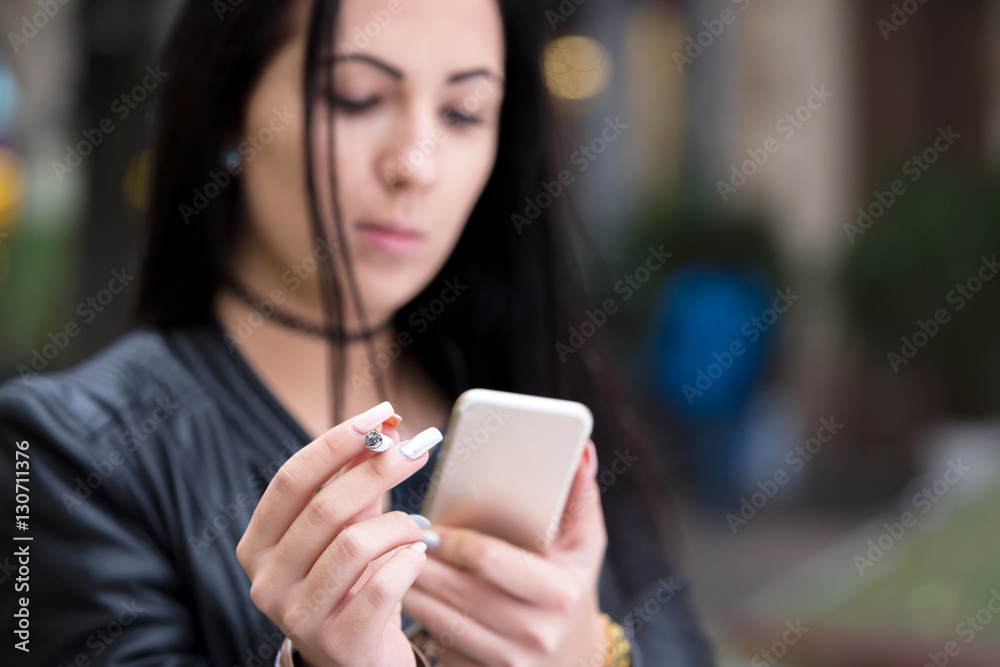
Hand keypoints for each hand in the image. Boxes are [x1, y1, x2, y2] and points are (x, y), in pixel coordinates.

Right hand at [236, 401, 440, 666]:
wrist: (359, 655)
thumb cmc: (351, 582)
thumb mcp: (347, 526)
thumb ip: (358, 479)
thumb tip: (387, 426)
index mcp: (257, 544)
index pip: (292, 480)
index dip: (337, 442)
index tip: (379, 414)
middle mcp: (265, 581)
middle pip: (325, 507)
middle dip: (378, 470)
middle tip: (417, 450)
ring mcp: (296, 616)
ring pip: (354, 545)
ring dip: (397, 526)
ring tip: (414, 529)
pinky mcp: (337, 641)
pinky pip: (381, 586)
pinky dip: (408, 561)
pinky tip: (417, 555)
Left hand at [403, 440, 608, 665]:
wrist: (574, 659)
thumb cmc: (571, 587)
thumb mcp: (585, 545)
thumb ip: (581, 496)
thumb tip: (582, 448)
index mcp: (558, 591)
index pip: (488, 559)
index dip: (453, 540)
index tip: (432, 526)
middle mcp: (535, 631)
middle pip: (457, 590)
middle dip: (422, 561)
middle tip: (400, 538)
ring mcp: (509, 660)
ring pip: (440, 619)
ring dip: (411, 588)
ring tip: (393, 562)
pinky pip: (440, 645)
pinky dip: (419, 620)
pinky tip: (406, 598)